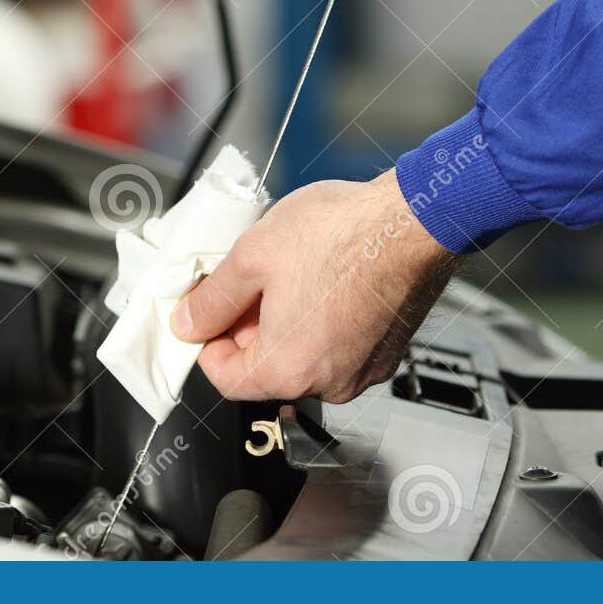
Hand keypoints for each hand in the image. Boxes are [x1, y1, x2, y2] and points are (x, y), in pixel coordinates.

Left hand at [169, 170, 456, 403]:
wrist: (413, 220)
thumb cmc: (344, 235)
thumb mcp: (252, 256)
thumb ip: (212, 298)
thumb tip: (189, 322)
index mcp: (288, 370)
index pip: (224, 377)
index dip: (207, 339)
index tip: (208, 311)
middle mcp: (330, 383)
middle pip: (266, 366)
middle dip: (251, 324)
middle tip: (252, 277)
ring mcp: (363, 369)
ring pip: (305, 353)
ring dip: (289, 319)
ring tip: (293, 270)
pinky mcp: (387, 351)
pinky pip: (340, 344)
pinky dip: (326, 318)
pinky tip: (326, 277)